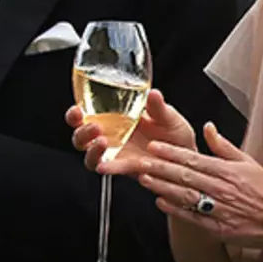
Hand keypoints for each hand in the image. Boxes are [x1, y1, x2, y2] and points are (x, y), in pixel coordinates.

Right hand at [67, 89, 195, 175]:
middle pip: (81, 136)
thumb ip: (159, 107)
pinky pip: (110, 168)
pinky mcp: (124, 167)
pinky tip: (105, 166)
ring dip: (91, 149)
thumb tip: (153, 93)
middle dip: (81, 131)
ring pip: (90, 154)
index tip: (77, 109)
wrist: (187, 159)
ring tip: (103, 142)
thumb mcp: (169, 116)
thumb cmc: (175, 135)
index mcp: (116, 117)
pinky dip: (106, 167)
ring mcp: (116, 153)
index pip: (87, 113)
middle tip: (93, 126)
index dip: (75, 113)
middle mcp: (111, 135)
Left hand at [134, 122, 262, 251]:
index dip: (172, 152)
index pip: (194, 158)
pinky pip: (193, 217)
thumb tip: (207, 127)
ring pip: (186, 196)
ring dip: (164, 187)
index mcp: (227, 170)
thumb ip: (223, 146)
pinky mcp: (219, 228)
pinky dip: (176, 210)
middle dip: (161, 167)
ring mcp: (219, 209)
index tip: (155, 146)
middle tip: (142, 161)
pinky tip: (161, 202)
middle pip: (186, 175)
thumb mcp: (247, 162)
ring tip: (145, 179)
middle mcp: (221, 188)